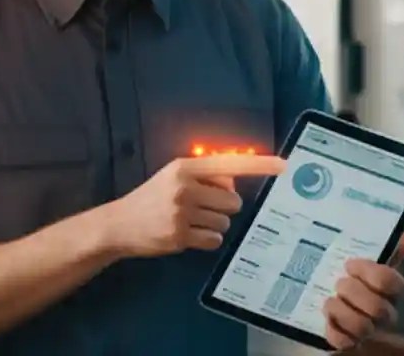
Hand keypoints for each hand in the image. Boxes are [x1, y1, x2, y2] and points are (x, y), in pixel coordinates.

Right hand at [104, 154, 286, 258]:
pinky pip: (214, 240)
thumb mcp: (174, 176)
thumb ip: (204, 176)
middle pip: (233, 200)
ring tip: (190, 222)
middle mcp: (184, 186)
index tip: (284, 165)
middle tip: (202, 208)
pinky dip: (207, 240)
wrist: (119, 224)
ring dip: (213, 225)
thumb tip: (234, 182)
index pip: (229, 162)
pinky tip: (188, 236)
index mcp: (184, 167)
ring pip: (224, 222)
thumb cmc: (152, 197)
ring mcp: (181, 212)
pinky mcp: (179, 236)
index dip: (259, 164)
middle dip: (224, 207)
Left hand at [323, 224, 403, 351]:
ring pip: (363, 327)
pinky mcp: (347, 343)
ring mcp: (367, 331)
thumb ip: (391, 248)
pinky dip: (333, 328)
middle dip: (355, 292)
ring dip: (342, 310)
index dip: (370, 272)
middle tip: (340, 283)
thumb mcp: (371, 263)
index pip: (392, 283)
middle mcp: (384, 314)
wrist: (333, 303)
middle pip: (378, 308)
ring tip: (331, 300)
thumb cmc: (357, 280)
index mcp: (391, 292)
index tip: (351, 264)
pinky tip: (327, 316)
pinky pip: (343, 341)